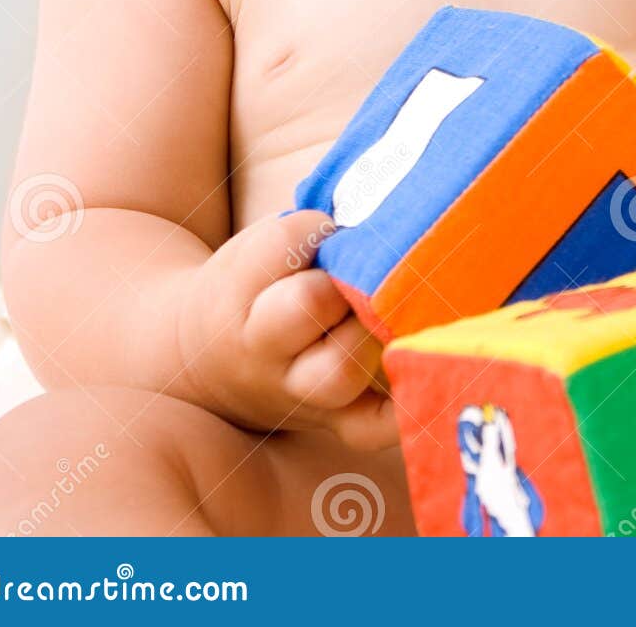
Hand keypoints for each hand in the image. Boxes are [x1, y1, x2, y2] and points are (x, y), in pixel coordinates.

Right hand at [176, 210, 397, 446]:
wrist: (207, 364)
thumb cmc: (250, 288)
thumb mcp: (256, 249)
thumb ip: (306, 233)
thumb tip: (378, 208)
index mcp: (238, 292)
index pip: (284, 244)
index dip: (316, 225)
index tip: (327, 225)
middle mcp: (263, 348)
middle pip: (307, 307)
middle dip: (343, 279)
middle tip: (359, 271)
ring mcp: (299, 392)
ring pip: (342, 370)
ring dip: (375, 331)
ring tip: (389, 309)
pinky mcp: (335, 422)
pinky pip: (373, 427)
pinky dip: (404, 406)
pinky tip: (428, 371)